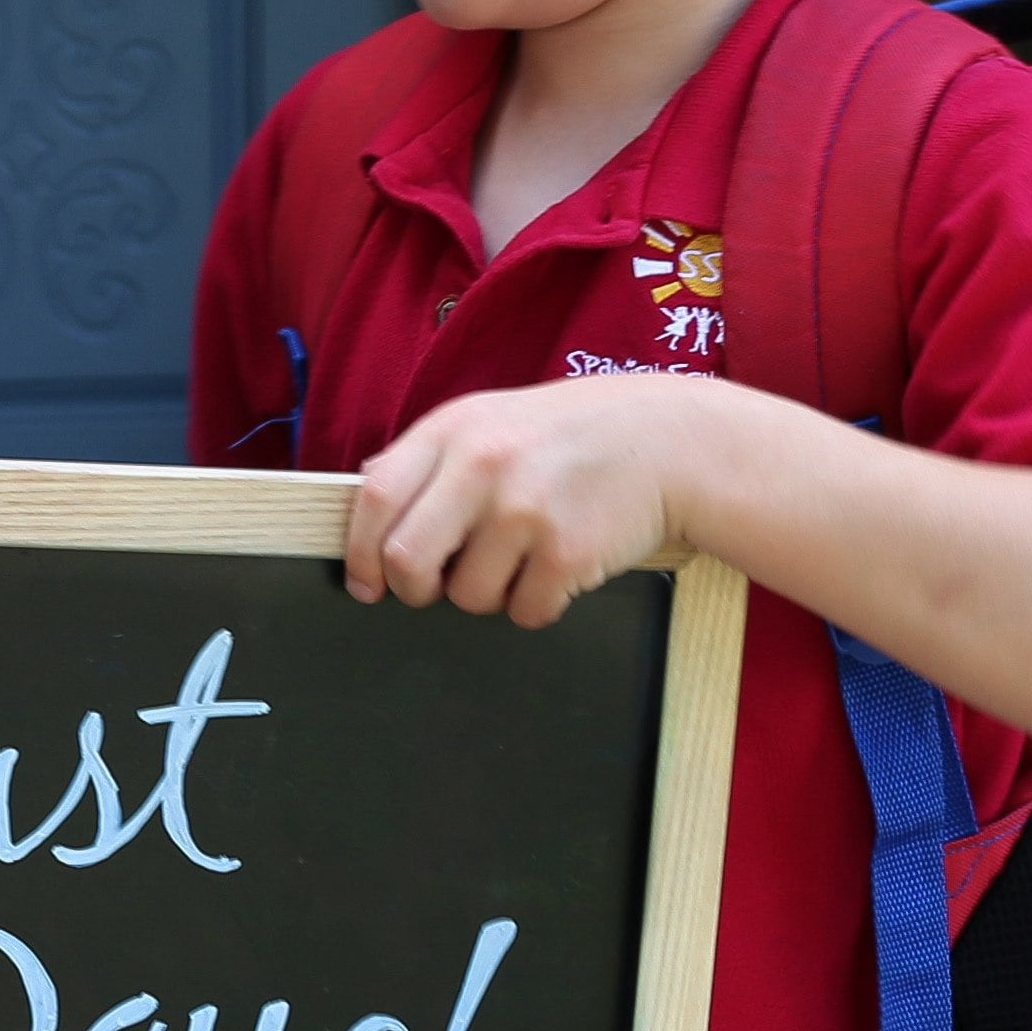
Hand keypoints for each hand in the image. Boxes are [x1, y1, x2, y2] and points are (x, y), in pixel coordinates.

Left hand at [344, 375, 703, 626]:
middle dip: (413, 590)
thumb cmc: (573, 435)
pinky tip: (560, 564)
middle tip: (433, 588)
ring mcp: (525, 511)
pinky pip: (525, 612)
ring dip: (488, 594)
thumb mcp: (491, 419)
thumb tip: (367, 491)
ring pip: (467, 597)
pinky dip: (538, 604)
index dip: (360, 551)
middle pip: (407, 559)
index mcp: (453, 430)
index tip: (366, 582)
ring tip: (522, 556)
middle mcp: (482, 466)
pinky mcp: (568, 554)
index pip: (375, 499)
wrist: (671, 440)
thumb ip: (430, 455)